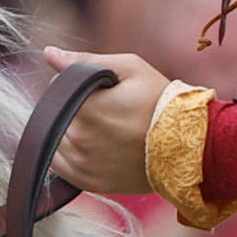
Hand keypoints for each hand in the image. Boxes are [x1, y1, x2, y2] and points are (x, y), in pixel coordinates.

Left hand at [39, 49, 179, 194]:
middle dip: (70, 108)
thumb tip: (49, 53)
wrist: (187, 146)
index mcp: (86, 108)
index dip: (73, 84)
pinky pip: (61, 166)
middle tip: (102, 109)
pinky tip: (94, 146)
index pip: (56, 89)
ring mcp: (82, 164)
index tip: (95, 89)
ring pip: (55, 140)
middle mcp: (79, 138)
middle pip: (53, 116)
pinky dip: (69, 154)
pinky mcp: (88, 182)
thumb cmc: (161, 102)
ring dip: (68, 131)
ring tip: (102, 128)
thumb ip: (85, 61)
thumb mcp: (129, 68)